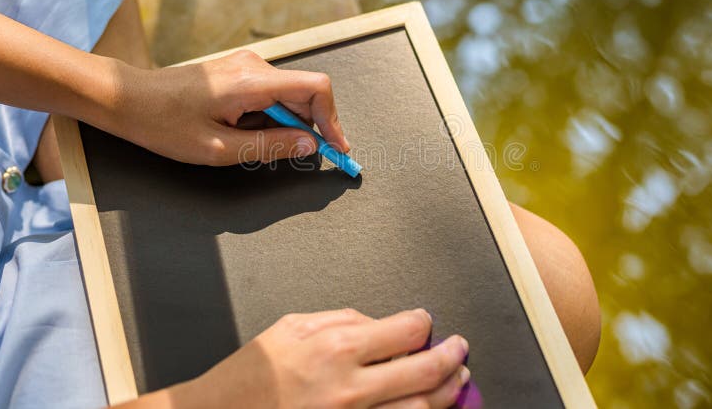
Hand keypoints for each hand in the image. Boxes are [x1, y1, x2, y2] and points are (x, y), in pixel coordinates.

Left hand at [109, 50, 349, 165]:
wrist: (128, 99)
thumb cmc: (163, 124)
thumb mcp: (219, 148)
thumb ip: (270, 146)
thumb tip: (310, 145)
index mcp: (252, 82)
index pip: (316, 89)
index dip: (333, 120)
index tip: (335, 147)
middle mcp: (254, 66)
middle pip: (306, 94)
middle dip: (313, 127)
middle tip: (309, 158)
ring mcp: (246, 65)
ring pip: (289, 95)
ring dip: (289, 124)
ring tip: (261, 147)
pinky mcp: (238, 71)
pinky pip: (271, 94)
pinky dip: (274, 117)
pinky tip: (250, 135)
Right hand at [149, 308, 469, 408]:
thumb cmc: (251, 375)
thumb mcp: (291, 326)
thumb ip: (340, 318)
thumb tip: (378, 322)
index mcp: (336, 348)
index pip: (405, 331)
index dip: (423, 323)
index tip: (426, 322)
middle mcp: (350, 388)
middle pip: (424, 372)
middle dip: (451, 357)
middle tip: (460, 349)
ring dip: (448, 393)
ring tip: (459, 380)